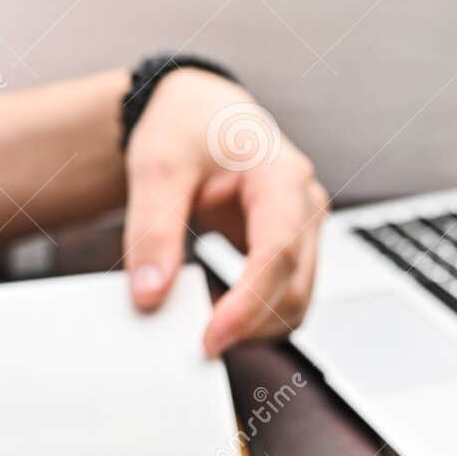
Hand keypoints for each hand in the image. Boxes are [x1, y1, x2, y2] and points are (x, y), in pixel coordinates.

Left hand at [123, 70, 328, 355]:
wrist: (198, 111)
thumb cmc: (185, 127)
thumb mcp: (157, 168)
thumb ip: (153, 231)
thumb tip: (150, 293)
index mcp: (281, 176)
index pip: (277, 253)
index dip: (247, 305)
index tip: (210, 337)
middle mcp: (305, 202)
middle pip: (294, 286)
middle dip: (249, 325)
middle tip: (195, 344)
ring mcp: (304, 225)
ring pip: (298, 299)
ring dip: (256, 327)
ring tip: (204, 330)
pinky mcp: (293, 244)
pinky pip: (287, 293)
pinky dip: (257, 315)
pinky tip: (218, 315)